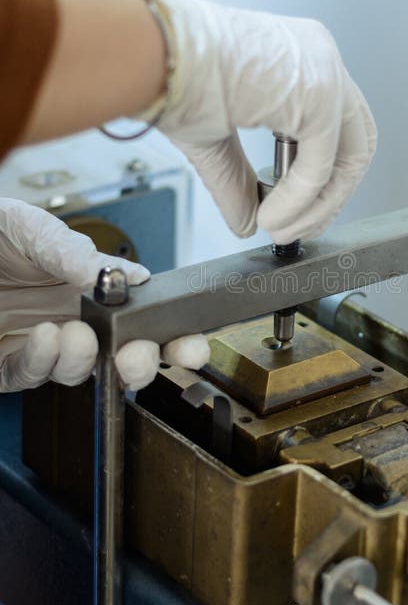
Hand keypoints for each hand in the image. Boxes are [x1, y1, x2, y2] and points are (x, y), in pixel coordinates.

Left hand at [0, 199, 208, 392]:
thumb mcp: (34, 229)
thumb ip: (79, 254)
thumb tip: (133, 276)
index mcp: (91, 290)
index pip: (143, 320)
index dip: (173, 337)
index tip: (192, 344)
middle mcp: (73, 321)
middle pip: (121, 359)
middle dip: (142, 365)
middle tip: (143, 356)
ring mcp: (40, 345)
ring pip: (79, 374)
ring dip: (85, 362)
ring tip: (76, 334)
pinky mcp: (3, 364)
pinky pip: (29, 376)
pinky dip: (43, 363)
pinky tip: (48, 339)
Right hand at [152, 0, 376, 243]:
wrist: (155, 55)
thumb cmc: (172, 75)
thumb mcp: (216, 138)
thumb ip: (240, 181)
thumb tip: (248, 222)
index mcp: (301, 56)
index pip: (338, 126)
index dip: (323, 177)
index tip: (299, 210)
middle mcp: (322, 58)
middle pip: (355, 144)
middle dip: (328, 198)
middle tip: (294, 229)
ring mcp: (326, 73)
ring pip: (349, 160)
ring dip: (315, 208)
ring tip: (278, 228)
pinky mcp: (320, 96)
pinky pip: (321, 168)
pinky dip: (299, 202)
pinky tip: (270, 217)